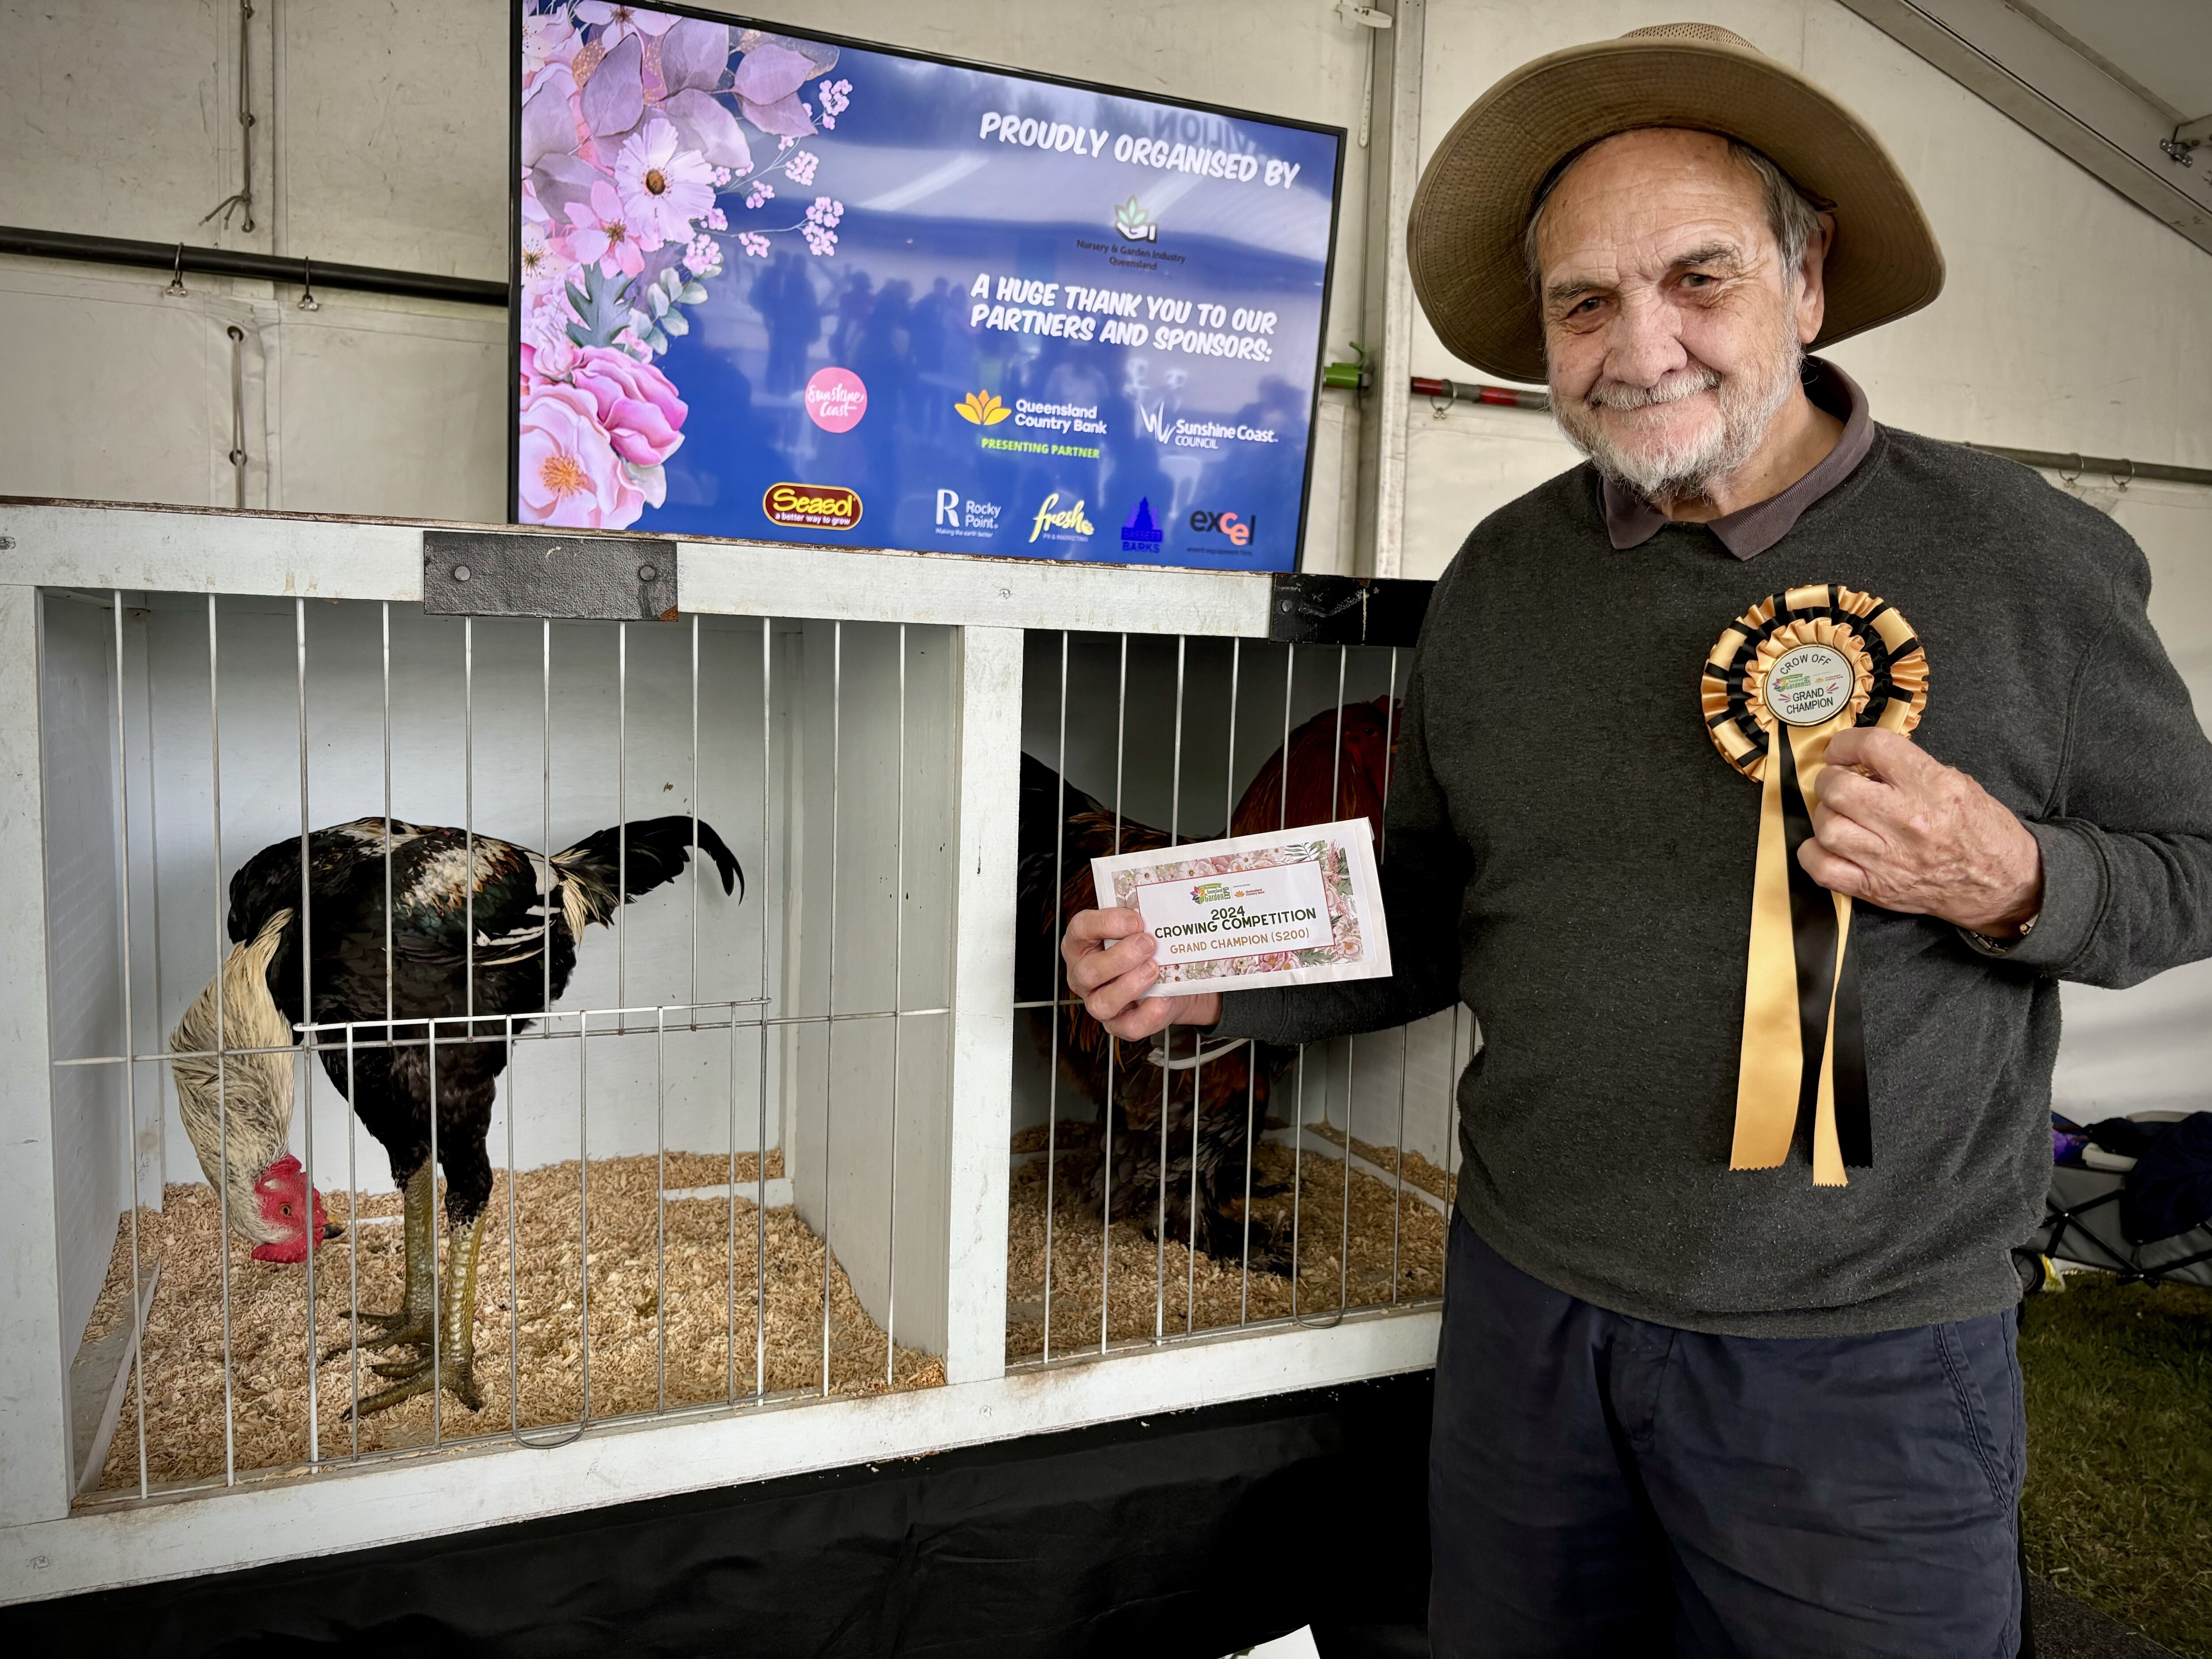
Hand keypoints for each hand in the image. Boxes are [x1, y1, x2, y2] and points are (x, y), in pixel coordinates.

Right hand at [1061, 908, 1222, 1041]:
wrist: (1172, 981)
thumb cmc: (1148, 948)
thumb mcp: (1142, 927)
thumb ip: (1145, 915)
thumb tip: (1172, 895)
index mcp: (1083, 944)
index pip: (1080, 929)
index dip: (1106, 923)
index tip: (1135, 919)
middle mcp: (1083, 975)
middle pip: (1088, 971)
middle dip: (1120, 957)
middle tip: (1148, 943)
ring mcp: (1098, 1002)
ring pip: (1102, 1003)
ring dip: (1129, 985)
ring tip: (1154, 969)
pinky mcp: (1119, 1025)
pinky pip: (1128, 1026)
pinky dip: (1148, 1013)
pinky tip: (1163, 997)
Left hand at [1800, 727, 2042, 934]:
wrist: (2004, 884)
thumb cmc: (1981, 831)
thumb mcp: (1958, 783)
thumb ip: (1911, 767)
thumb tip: (1865, 759)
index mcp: (1932, 786)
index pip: (1873, 747)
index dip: (1846, 743)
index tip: (1841, 751)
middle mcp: (1908, 821)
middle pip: (1838, 789)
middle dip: (1830, 780)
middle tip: (1838, 783)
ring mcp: (1890, 858)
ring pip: (1827, 827)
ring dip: (1825, 816)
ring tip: (1839, 814)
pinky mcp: (1878, 888)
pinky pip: (1822, 868)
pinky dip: (1814, 854)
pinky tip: (1828, 845)